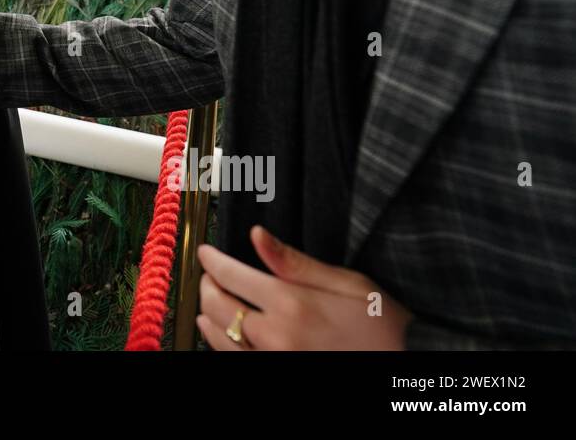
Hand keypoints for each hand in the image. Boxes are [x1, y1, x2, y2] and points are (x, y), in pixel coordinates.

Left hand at [195, 225, 412, 349]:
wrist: (405, 362)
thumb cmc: (382, 324)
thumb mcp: (345, 283)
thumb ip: (294, 262)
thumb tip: (258, 235)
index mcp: (292, 304)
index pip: (231, 275)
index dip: (211, 260)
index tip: (205, 252)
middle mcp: (276, 336)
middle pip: (218, 306)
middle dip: (207, 285)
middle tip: (209, 273)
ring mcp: (274, 361)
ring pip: (220, 338)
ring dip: (208, 316)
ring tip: (209, 301)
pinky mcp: (277, 375)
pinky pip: (235, 361)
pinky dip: (220, 344)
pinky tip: (221, 333)